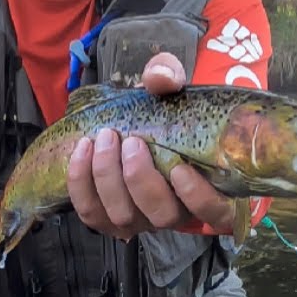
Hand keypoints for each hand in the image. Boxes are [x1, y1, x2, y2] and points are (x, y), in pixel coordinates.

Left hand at [66, 53, 234, 238]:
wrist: (130, 123)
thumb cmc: (163, 112)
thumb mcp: (170, 87)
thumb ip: (169, 76)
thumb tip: (160, 78)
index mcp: (206, 188)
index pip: (214, 213)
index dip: (198, 198)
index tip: (180, 169)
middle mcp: (175, 212)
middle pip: (161, 215)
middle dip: (141, 179)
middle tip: (131, 141)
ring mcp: (139, 220)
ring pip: (123, 217)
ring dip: (109, 177)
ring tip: (105, 138)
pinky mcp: (106, 218)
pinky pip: (91, 212)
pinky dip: (82, 182)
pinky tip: (82, 149)